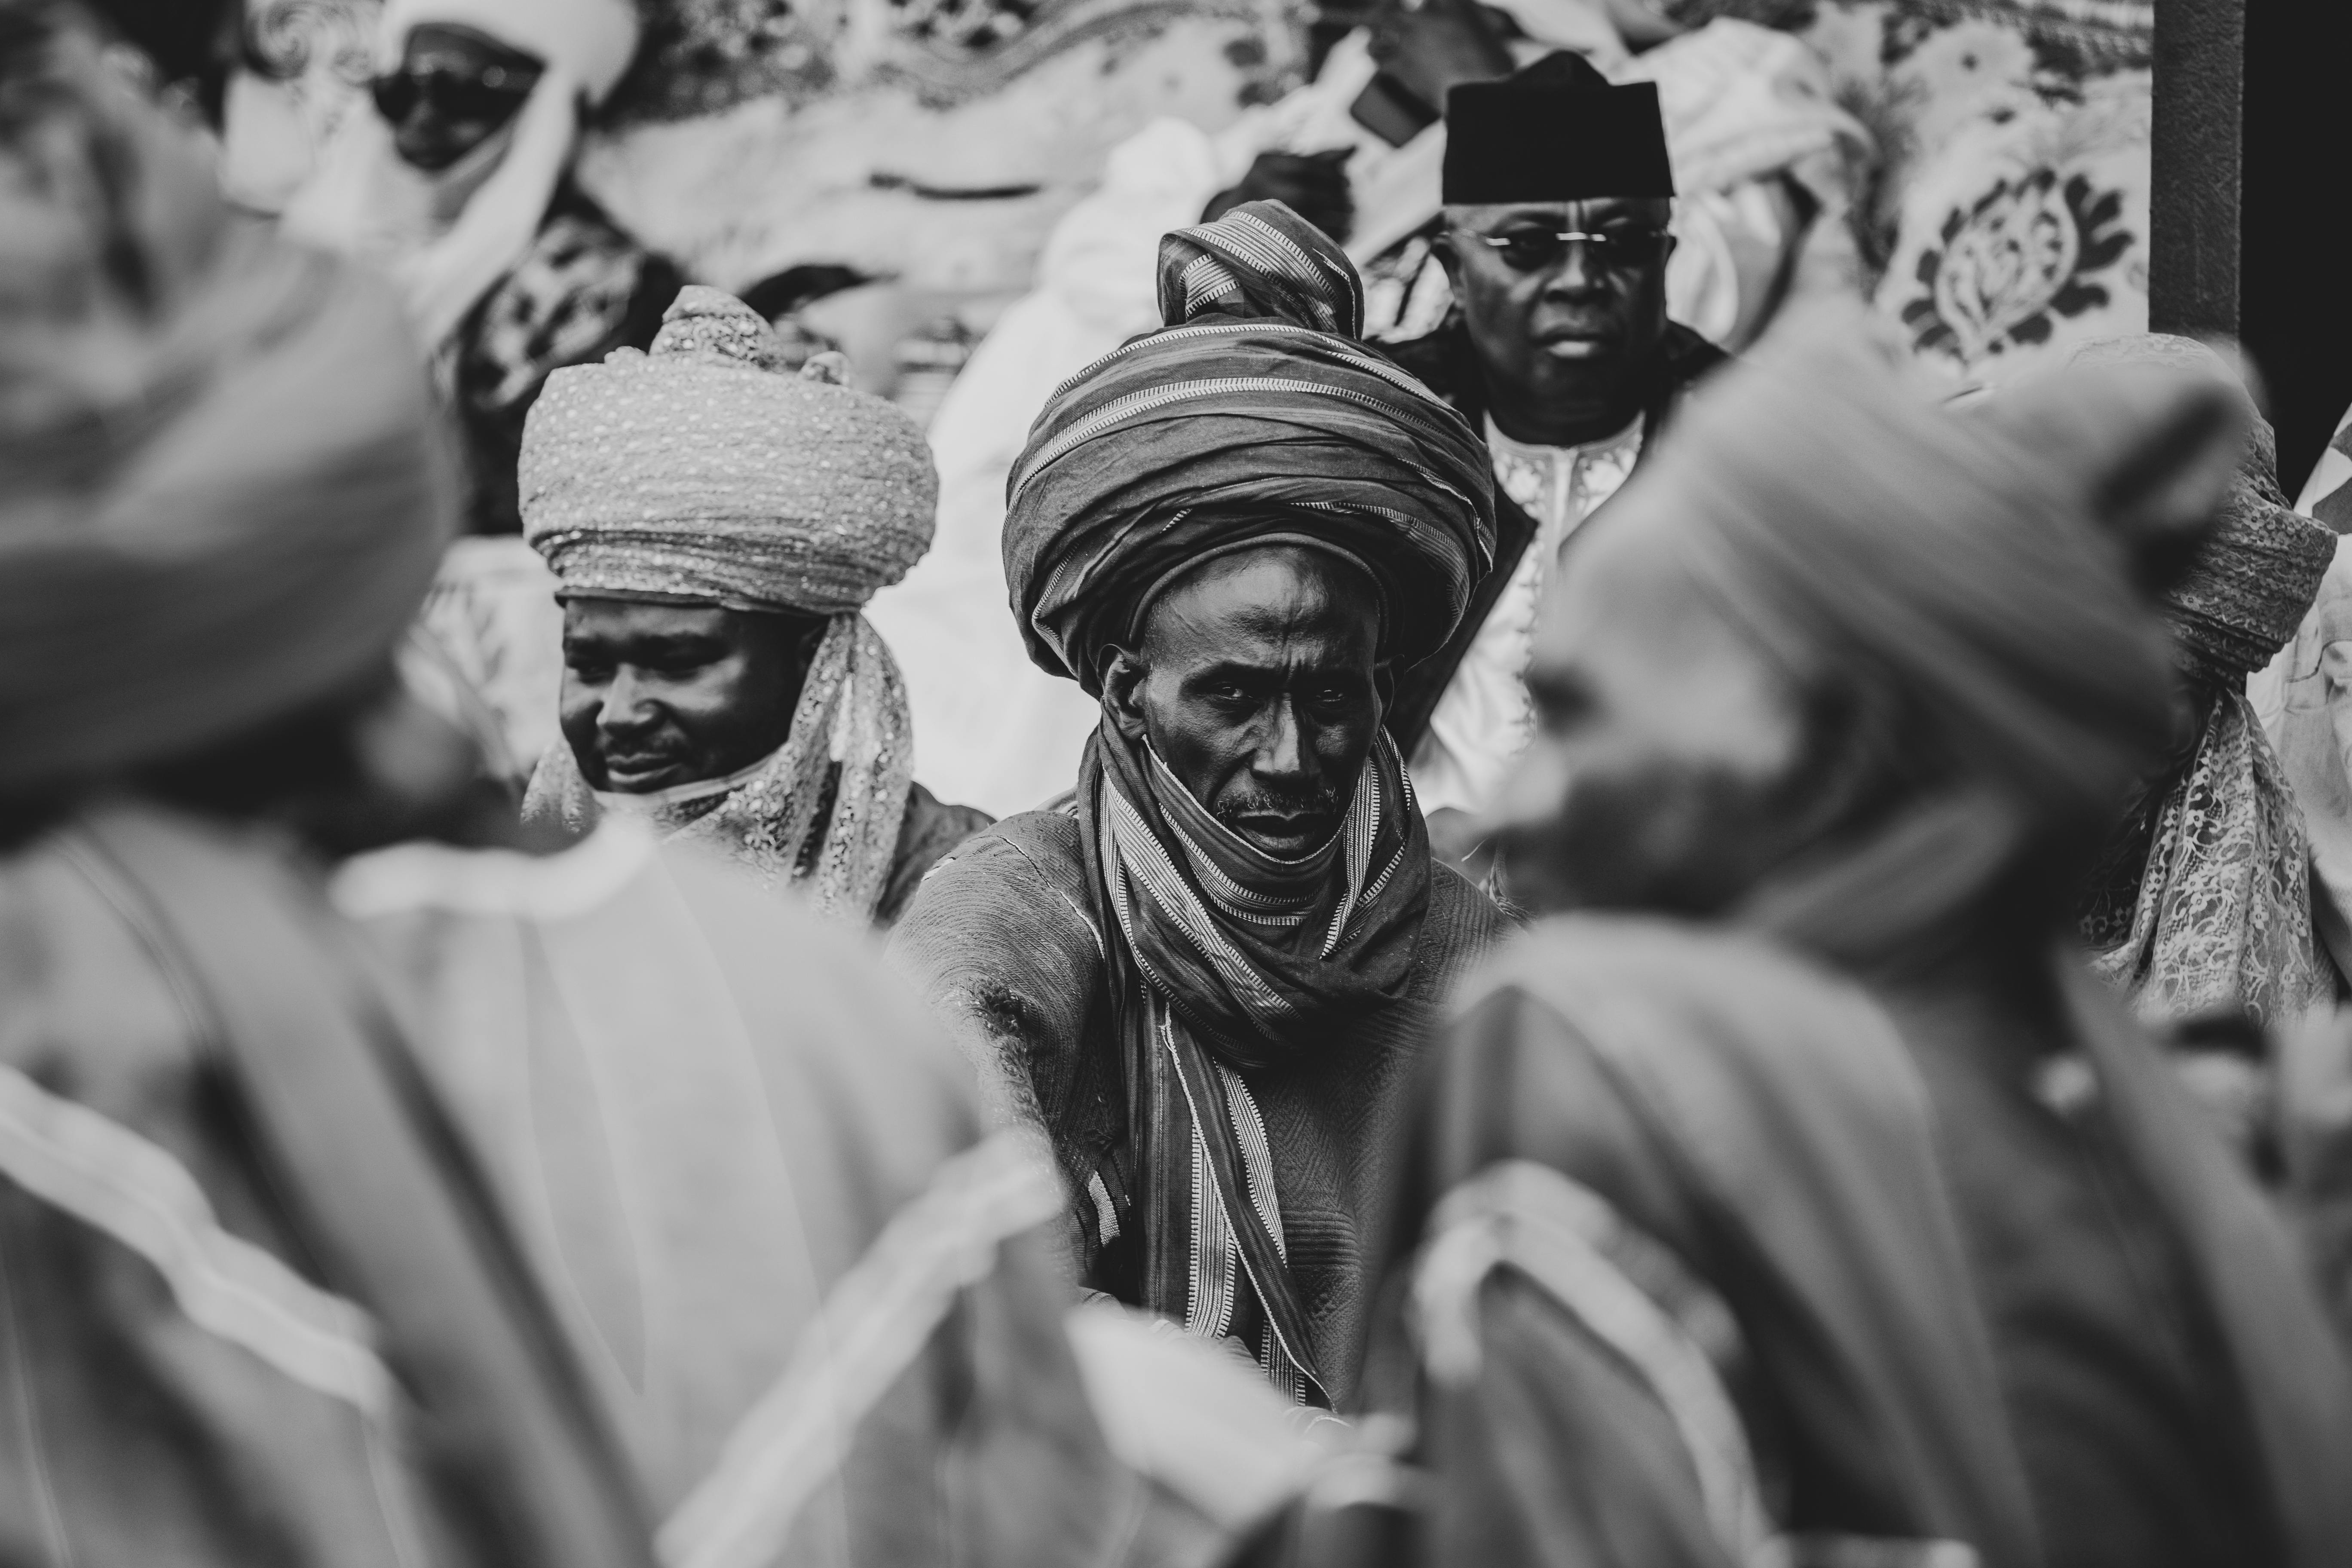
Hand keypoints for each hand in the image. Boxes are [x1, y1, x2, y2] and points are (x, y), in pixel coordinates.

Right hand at [1202, 148, 1355, 243]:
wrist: (1233, 211)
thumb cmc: (1270, 184)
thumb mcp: (1290, 164)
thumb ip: (1322, 158)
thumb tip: (1355, 147)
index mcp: (1266, 162)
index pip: (1306, 166)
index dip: (1332, 175)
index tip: (1348, 183)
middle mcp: (1259, 183)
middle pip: (1305, 192)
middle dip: (1334, 199)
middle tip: (1352, 204)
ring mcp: (1258, 208)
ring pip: (1302, 214)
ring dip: (1332, 217)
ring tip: (1349, 219)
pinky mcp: (1262, 232)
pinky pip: (1299, 233)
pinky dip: (1322, 233)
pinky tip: (1338, 234)